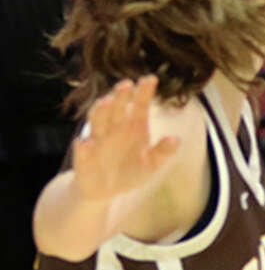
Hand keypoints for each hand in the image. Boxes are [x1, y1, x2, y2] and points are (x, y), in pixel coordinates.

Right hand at [72, 76, 179, 203]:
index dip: (144, 92)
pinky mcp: (84, 157)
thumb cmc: (131, 171)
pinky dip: (84, 146)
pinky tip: (87, 143)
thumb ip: (163, 151)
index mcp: (134, 125)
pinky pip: (83, 150)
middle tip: (127, 84)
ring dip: (100, 111)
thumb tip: (177, 140)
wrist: (106, 190)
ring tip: (107, 101)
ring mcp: (98, 140)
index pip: (139, 105)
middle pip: (117, 107)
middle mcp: (115, 128)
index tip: (151, 79)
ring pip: (98, 121)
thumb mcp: (152, 164)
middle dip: (121, 95)